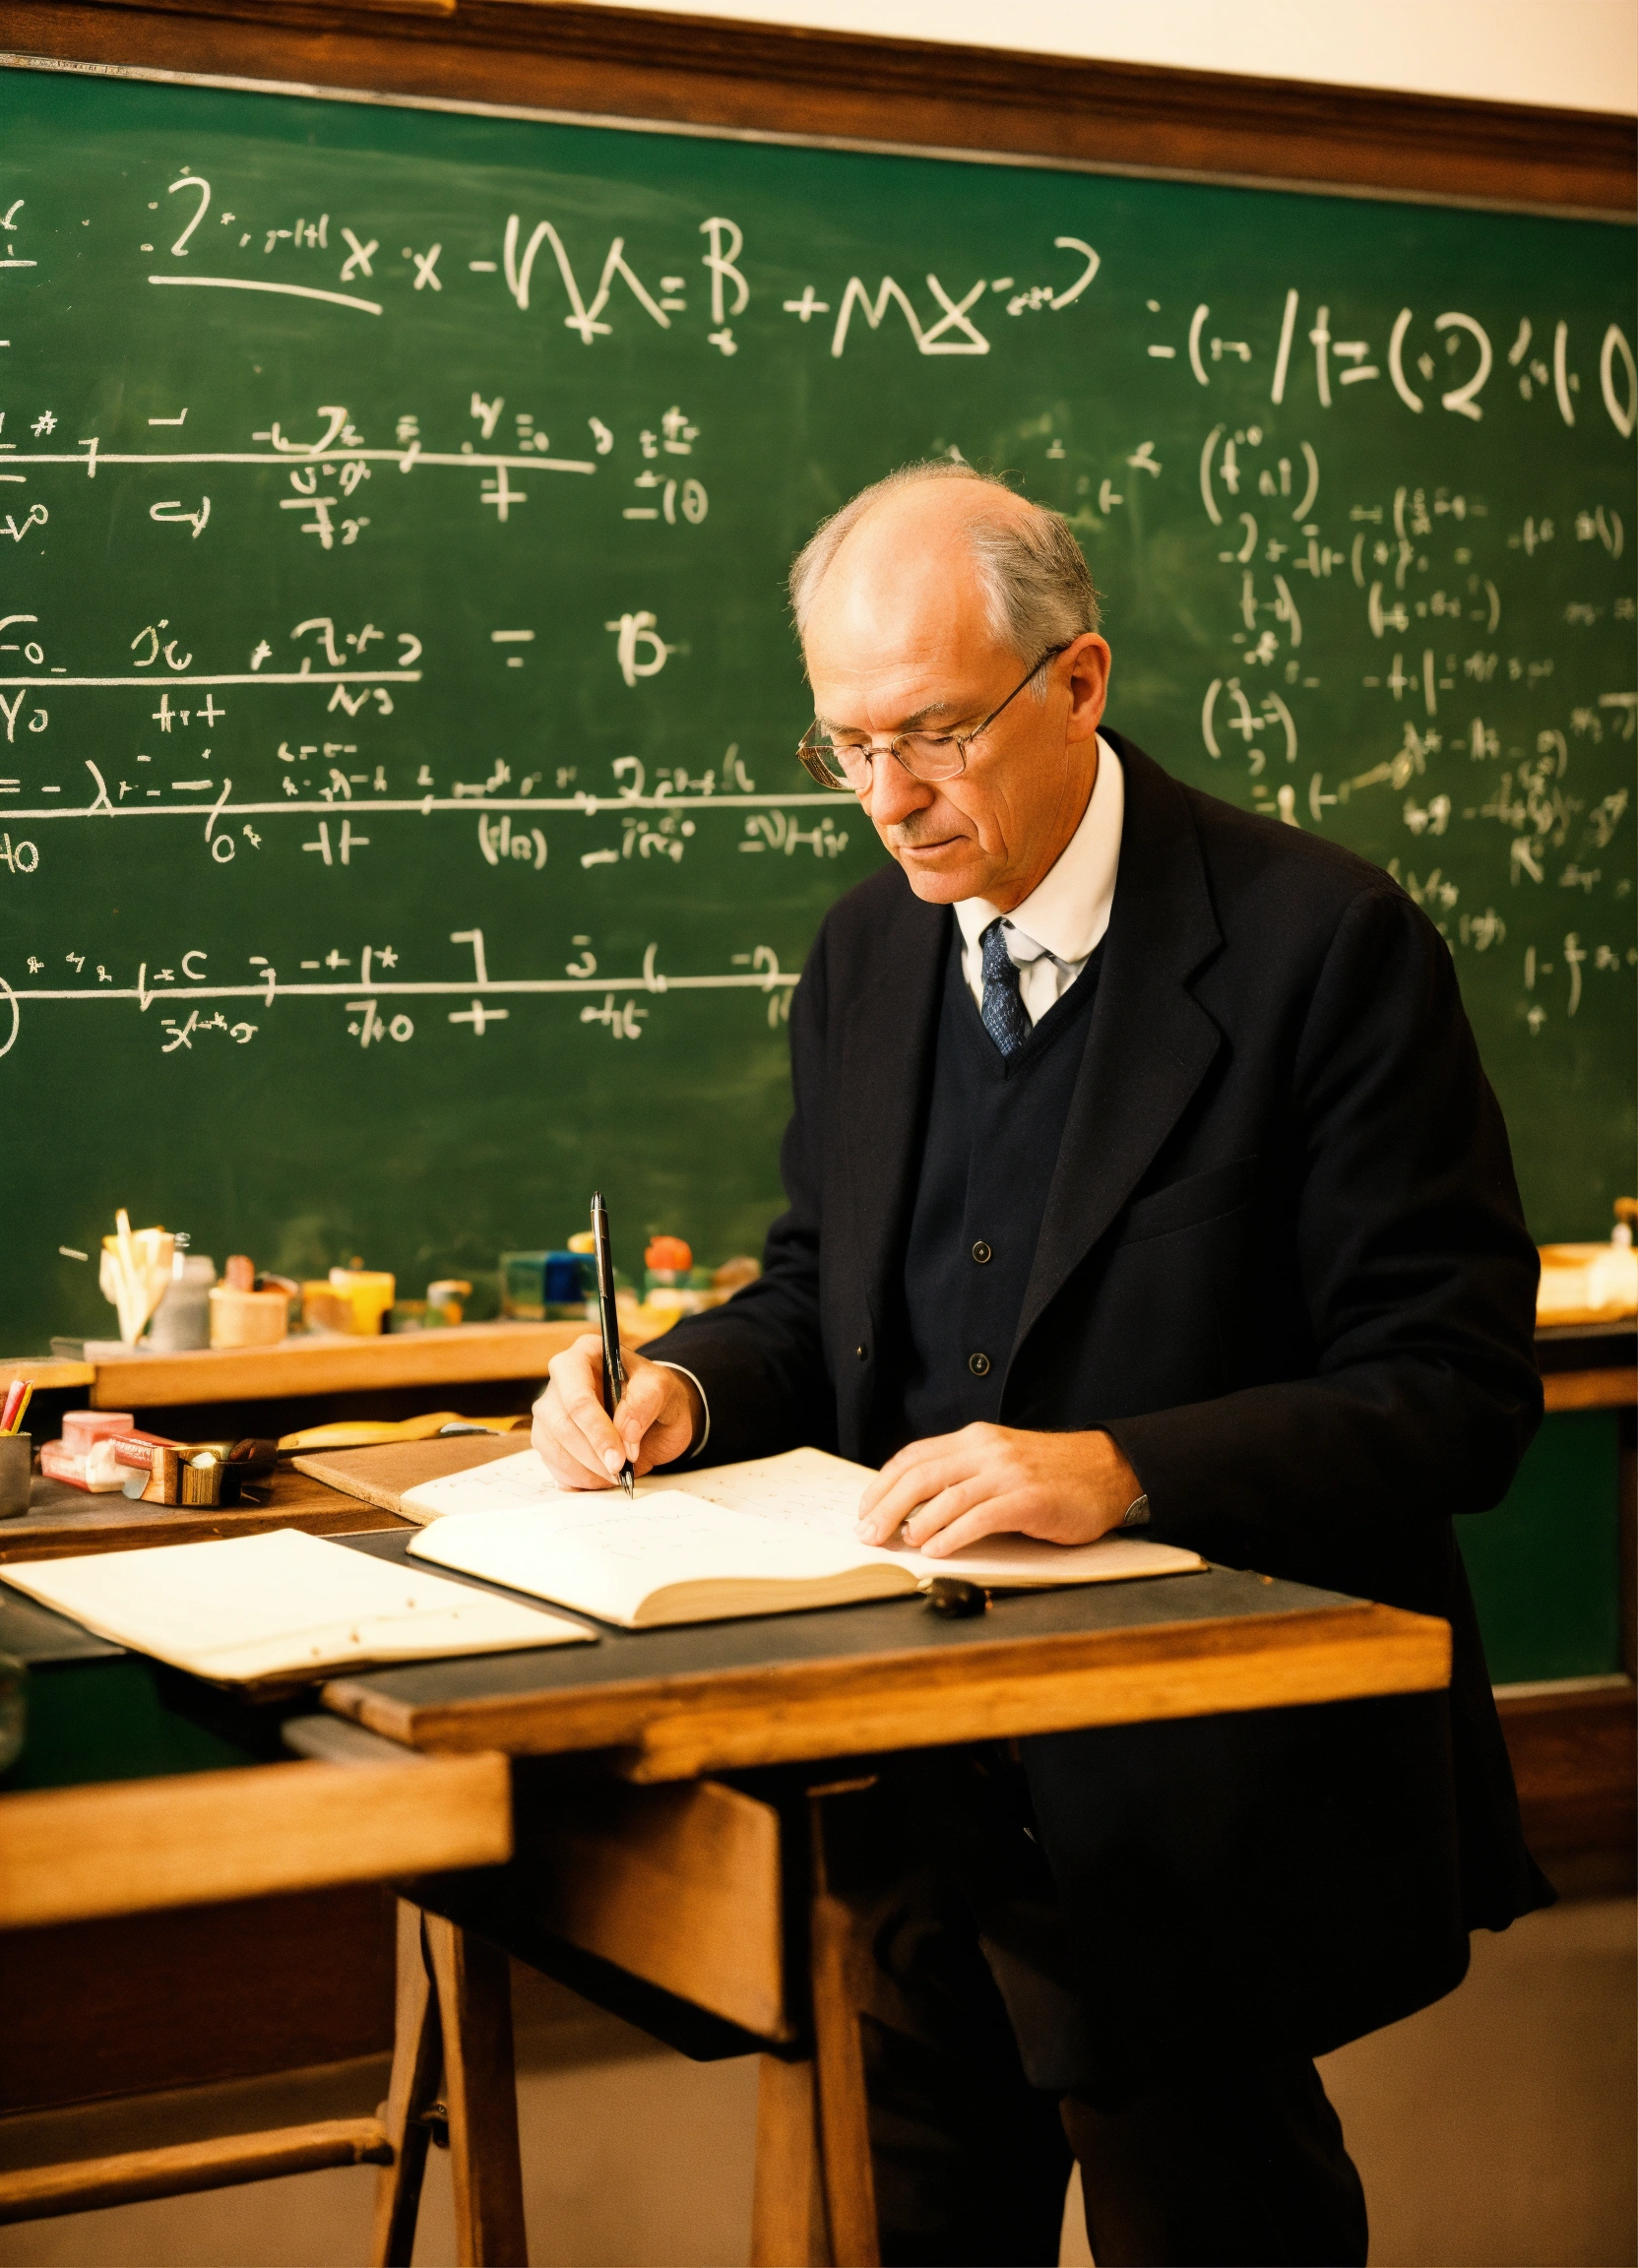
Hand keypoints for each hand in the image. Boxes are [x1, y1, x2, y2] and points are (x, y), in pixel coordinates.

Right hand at [531, 1335, 702, 1489]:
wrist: (654, 1412)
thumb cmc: (655, 1393)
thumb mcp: (663, 1389)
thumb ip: (646, 1402)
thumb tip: (625, 1433)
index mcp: (584, 1354)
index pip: (578, 1397)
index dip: (597, 1431)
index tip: (620, 1459)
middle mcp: (560, 1379)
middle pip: (561, 1425)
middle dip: (592, 1455)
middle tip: (620, 1472)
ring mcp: (550, 1409)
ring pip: (552, 1447)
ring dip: (584, 1470)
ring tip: (615, 1476)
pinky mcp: (549, 1437)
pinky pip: (552, 1463)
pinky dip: (576, 1478)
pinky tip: (599, 1478)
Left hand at [855, 1423, 1141, 1558]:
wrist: (1108, 1470)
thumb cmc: (1052, 1473)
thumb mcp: (1000, 1461)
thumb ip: (963, 1475)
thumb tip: (913, 1510)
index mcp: (974, 1438)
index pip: (913, 1457)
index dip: (881, 1484)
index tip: (863, 1510)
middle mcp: (985, 1450)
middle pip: (919, 1476)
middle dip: (885, 1507)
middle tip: (867, 1535)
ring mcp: (1007, 1473)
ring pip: (945, 1496)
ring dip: (915, 1524)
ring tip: (900, 1544)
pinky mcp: (1028, 1499)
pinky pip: (979, 1517)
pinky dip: (952, 1536)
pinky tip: (937, 1550)